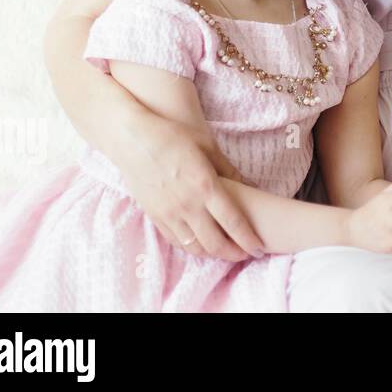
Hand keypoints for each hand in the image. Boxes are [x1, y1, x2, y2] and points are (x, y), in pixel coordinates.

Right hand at [117, 112, 264, 260]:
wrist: (133, 139)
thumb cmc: (173, 136)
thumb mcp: (208, 146)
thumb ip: (228, 169)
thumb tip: (249, 185)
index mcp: (206, 186)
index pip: (233, 222)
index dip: (248, 239)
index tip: (258, 248)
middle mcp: (188, 204)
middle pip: (215, 241)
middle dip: (234, 253)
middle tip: (246, 255)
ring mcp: (169, 213)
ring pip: (195, 246)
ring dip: (214, 254)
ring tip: (226, 252)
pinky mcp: (155, 216)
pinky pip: (176, 241)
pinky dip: (192, 248)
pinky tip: (202, 246)